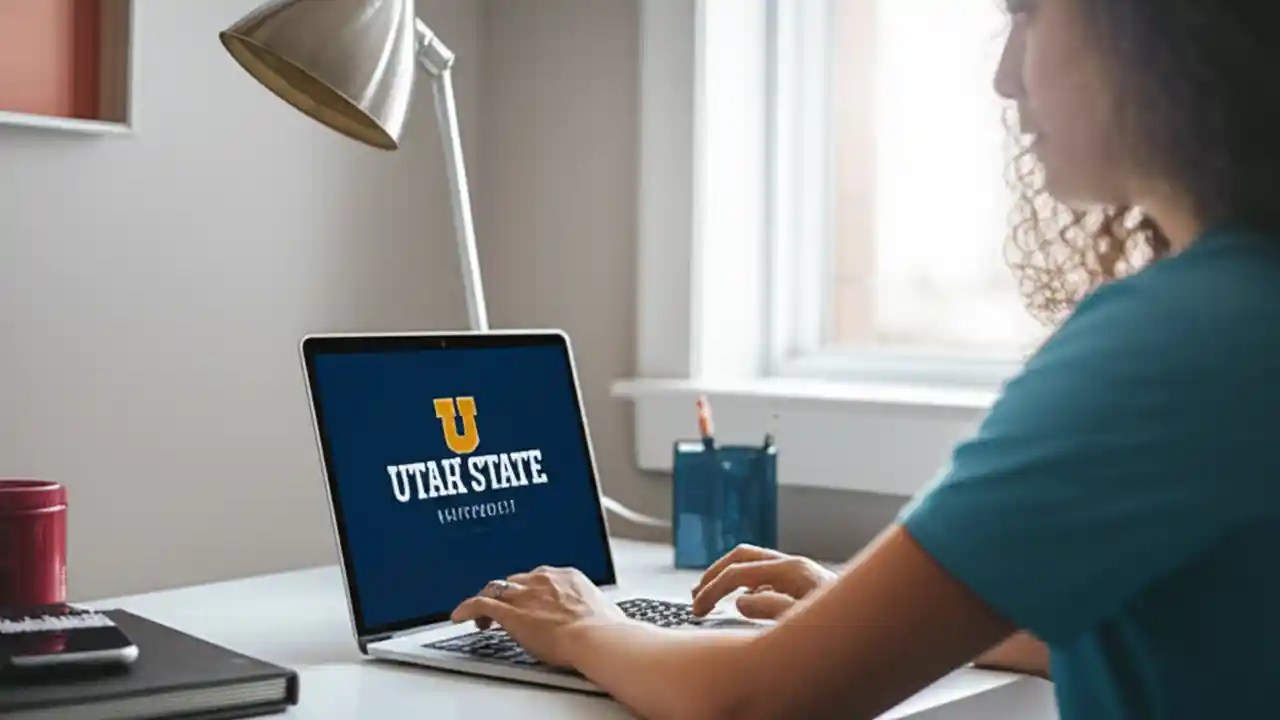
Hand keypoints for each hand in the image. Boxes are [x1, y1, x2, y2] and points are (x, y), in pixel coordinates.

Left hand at [451, 566, 630, 668]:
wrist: (596, 638)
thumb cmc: (605, 630)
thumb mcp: (600, 611)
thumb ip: (588, 610)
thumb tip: (596, 620)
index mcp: (567, 576)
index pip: (539, 577)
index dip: (530, 590)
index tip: (529, 600)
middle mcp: (543, 579)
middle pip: (516, 581)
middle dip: (509, 594)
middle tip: (506, 609)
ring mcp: (525, 594)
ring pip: (496, 589)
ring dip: (488, 600)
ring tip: (482, 615)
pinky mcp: (509, 612)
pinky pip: (480, 604)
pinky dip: (467, 608)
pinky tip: (459, 615)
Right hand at [691, 544, 836, 618]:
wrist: (882, 627)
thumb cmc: (849, 628)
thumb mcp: (807, 621)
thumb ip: (771, 609)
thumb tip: (740, 601)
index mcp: (791, 569)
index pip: (737, 571)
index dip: (712, 589)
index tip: (697, 609)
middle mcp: (794, 566)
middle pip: (742, 557)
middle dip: (715, 574)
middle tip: (696, 595)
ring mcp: (799, 574)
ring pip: (753, 565)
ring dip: (729, 578)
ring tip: (711, 594)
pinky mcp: (803, 585)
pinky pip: (766, 578)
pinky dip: (746, 586)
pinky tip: (743, 601)